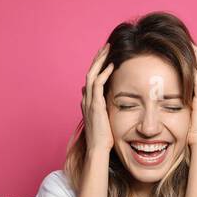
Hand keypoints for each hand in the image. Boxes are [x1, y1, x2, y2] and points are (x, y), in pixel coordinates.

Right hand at [82, 43, 114, 157]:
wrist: (97, 149)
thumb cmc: (102, 137)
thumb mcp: (101, 119)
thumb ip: (99, 106)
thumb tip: (98, 98)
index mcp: (87, 101)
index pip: (91, 78)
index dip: (97, 66)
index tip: (105, 56)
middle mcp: (86, 99)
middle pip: (90, 73)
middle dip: (97, 59)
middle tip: (106, 46)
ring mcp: (89, 102)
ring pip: (91, 75)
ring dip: (99, 61)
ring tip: (107, 50)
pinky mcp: (95, 105)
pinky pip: (97, 85)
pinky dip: (103, 73)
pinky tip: (111, 65)